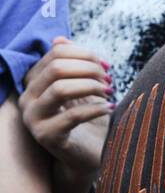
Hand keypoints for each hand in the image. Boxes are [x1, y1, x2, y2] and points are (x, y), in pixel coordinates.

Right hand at [18, 37, 112, 174]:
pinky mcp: (46, 137)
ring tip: (109, 92)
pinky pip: (72, 116)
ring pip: (60, 89)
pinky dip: (96, 108)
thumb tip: (59, 38)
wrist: (89, 154)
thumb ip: (73, 64)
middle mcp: (27, 98)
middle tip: (109, 80)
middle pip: (57, 68)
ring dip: (91, 87)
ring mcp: (33, 118)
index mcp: (35, 81)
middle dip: (89, 69)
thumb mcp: (83, 86)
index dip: (85, 54)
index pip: (56, 53)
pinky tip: (109, 108)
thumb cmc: (89, 117)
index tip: (106, 65)